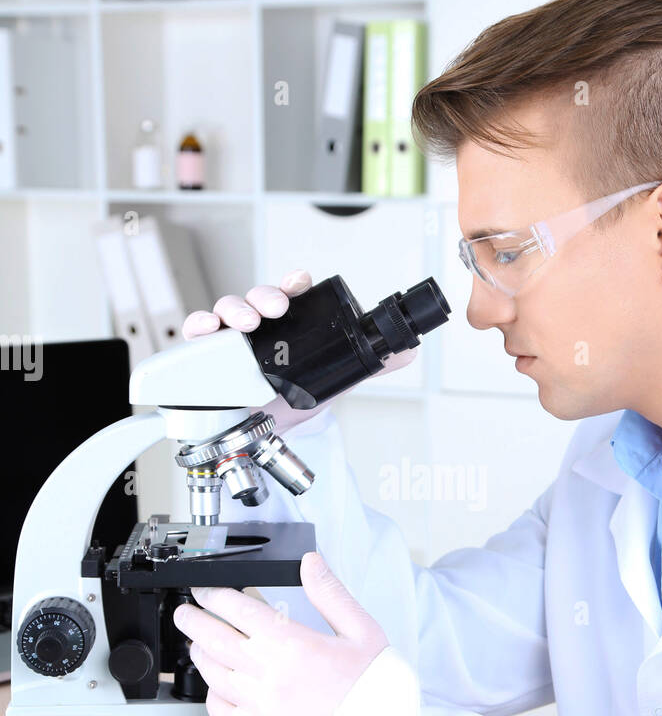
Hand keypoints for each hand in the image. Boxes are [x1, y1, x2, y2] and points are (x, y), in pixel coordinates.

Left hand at [173, 551, 388, 715]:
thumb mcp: (362, 632)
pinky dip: (211, 693)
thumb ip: (331, 595)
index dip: (214, 596)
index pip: (238, 610)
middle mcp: (269, 675)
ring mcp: (258, 707)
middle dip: (194, 620)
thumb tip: (311, 564)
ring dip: (200, 653)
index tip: (205, 591)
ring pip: (212, 673)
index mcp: (293, 645)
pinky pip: (219, 710)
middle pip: (214, 638)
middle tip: (187, 612)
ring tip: (198, 643)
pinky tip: (217, 685)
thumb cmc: (374, 692)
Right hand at [182, 268, 416, 433]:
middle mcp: (258, 326)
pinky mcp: (209, 358)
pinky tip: (203, 330)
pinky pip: (198, 337)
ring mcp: (232, 340)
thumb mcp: (335, 378)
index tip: (299, 282)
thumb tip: (409, 353)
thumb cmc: (294, 396)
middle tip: (275, 309)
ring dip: (234, 308)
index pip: (288, 292)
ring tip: (246, 322)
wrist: (270, 432)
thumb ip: (372, 363)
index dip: (292, 283)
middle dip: (263, 296)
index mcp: (287, 323)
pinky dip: (198, 328)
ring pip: (227, 310)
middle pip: (256, 297)